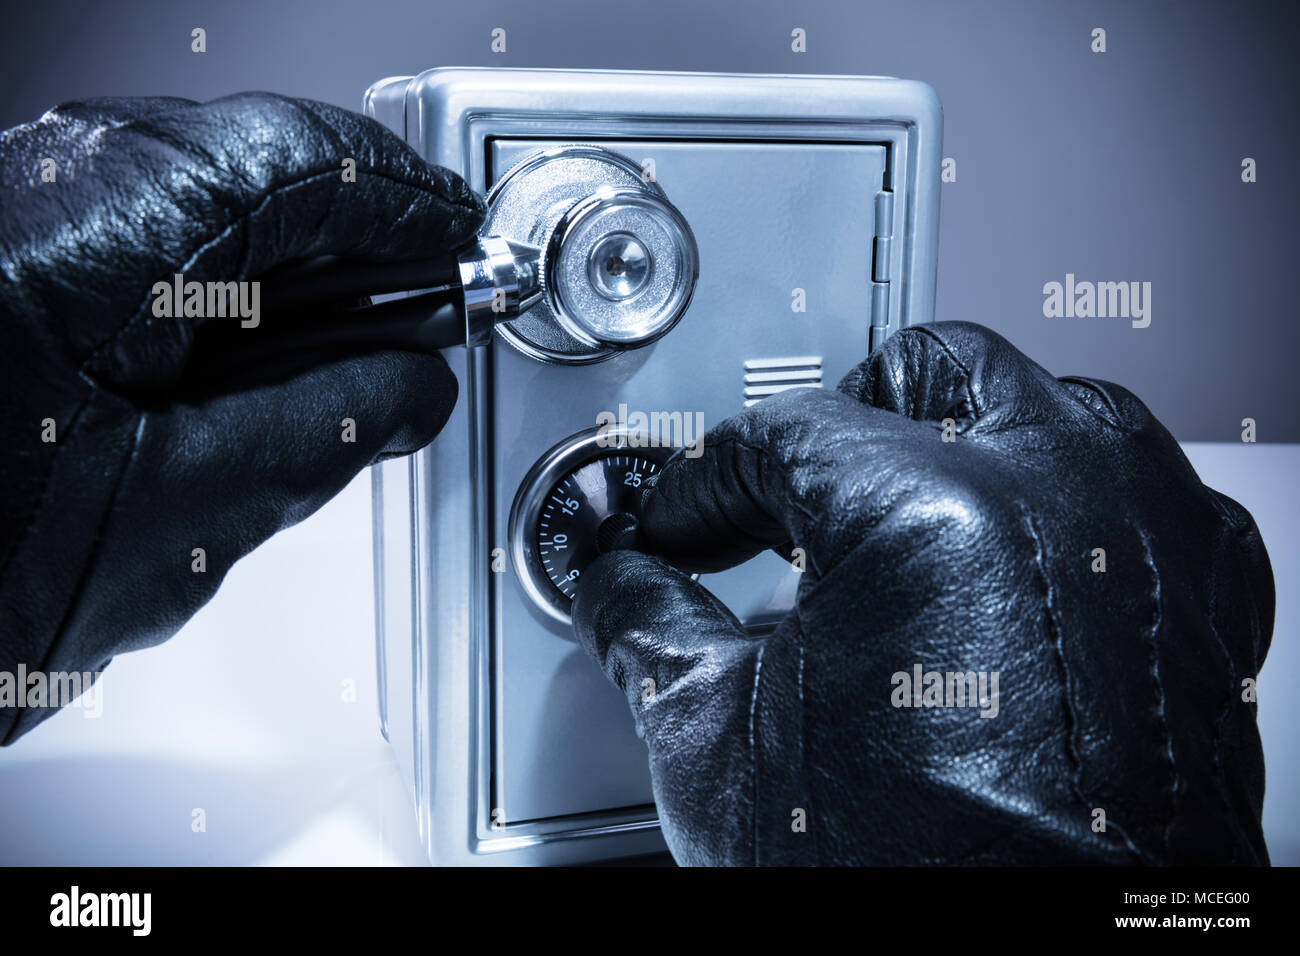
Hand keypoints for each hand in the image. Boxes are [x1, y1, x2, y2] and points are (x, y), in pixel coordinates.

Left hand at [0, 94, 483, 742]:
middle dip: (347, 239)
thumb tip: (412, 384)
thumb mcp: (181, 519)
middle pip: (240, 168)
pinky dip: (217, 289)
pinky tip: (253, 357)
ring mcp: (6, 231)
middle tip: (420, 305)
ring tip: (344, 351)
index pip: (286, 163)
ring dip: (285, 269)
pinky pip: (140, 240)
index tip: (456, 238)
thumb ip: (326, 432)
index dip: (398, 198)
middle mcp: (24, 206)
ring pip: (191, 201)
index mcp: (71, 253)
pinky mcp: (5, 272)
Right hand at [573, 322, 1273, 864]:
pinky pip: (1139, 488)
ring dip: (961, 437)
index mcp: (927, 512)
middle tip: (788, 498)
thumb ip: (646, 629)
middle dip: (835, 421)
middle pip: (921, 368)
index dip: (701, 488)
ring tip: (900, 512)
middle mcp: (1061, 496)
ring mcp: (1147, 539)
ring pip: (1047, 401)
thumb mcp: (719, 752)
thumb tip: (616, 584)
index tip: (680, 529)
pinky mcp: (1201, 597)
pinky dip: (1063, 505)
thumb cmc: (910, 883)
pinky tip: (1009, 562)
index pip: (774, 437)